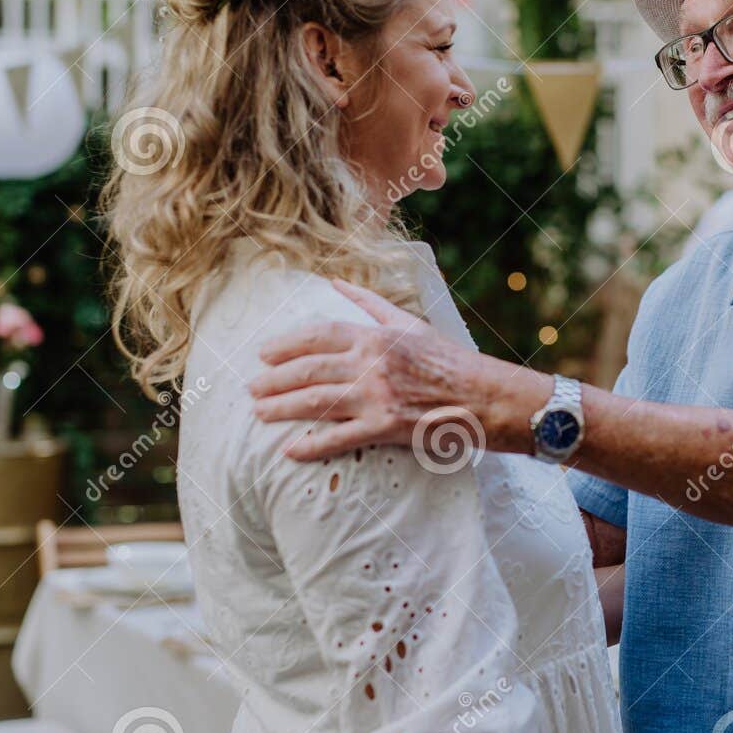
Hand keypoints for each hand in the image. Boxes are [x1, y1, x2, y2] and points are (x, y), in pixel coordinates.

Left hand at [249, 279, 481, 461]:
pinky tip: (289, 451)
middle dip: (273, 380)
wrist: (481, 395)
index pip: (318, 334)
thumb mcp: (409, 323)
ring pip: (316, 402)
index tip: (262, 353)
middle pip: (308, 370)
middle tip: (251, 389)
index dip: (285, 344)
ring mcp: (376, 396)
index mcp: (375, 336)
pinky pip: (339, 438)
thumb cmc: (447, 358)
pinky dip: (311, 446)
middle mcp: (371, 364)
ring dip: (282, 408)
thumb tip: (336, 282)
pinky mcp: (385, 428)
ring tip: (259, 413)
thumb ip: (369, 302)